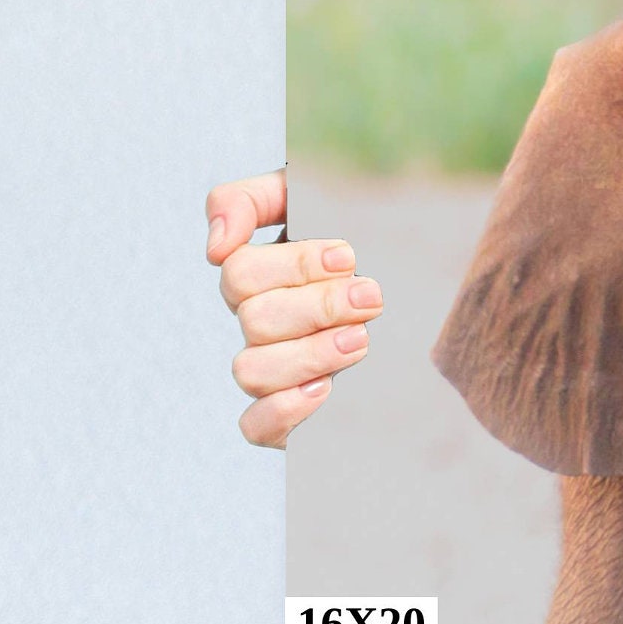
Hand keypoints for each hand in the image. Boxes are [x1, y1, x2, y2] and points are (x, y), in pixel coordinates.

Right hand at [206, 169, 381, 448]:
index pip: (241, 273)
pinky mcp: (285, 413)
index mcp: (254, 275)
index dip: (295, 266)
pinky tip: (324, 389)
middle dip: (318, 306)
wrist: (406, 284)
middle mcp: (255, 323)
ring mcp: (268, 368)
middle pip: (255, 320)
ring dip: (310, 354)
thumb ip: (249, 201)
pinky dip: (283, 410)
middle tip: (370, 296)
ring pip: (252, 371)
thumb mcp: (303, 196)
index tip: (348, 256)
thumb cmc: (349, 231)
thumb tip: (216, 246)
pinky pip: (254, 426)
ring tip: (360, 339)